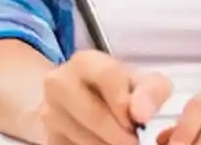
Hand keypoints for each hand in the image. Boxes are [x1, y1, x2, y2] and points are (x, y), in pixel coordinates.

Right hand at [38, 50, 171, 144]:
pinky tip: (104, 143)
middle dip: (122, 134)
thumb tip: (141, 114)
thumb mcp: (139, 81)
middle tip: (135, 140)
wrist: (78, 101)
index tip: (140, 121)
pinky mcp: (49, 138)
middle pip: (95, 116)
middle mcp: (59, 84)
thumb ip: (151, 90)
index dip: (127, 103)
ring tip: (121, 141)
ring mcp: (49, 113)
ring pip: (86, 140)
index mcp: (84, 62)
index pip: (108, 78)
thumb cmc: (116, 90)